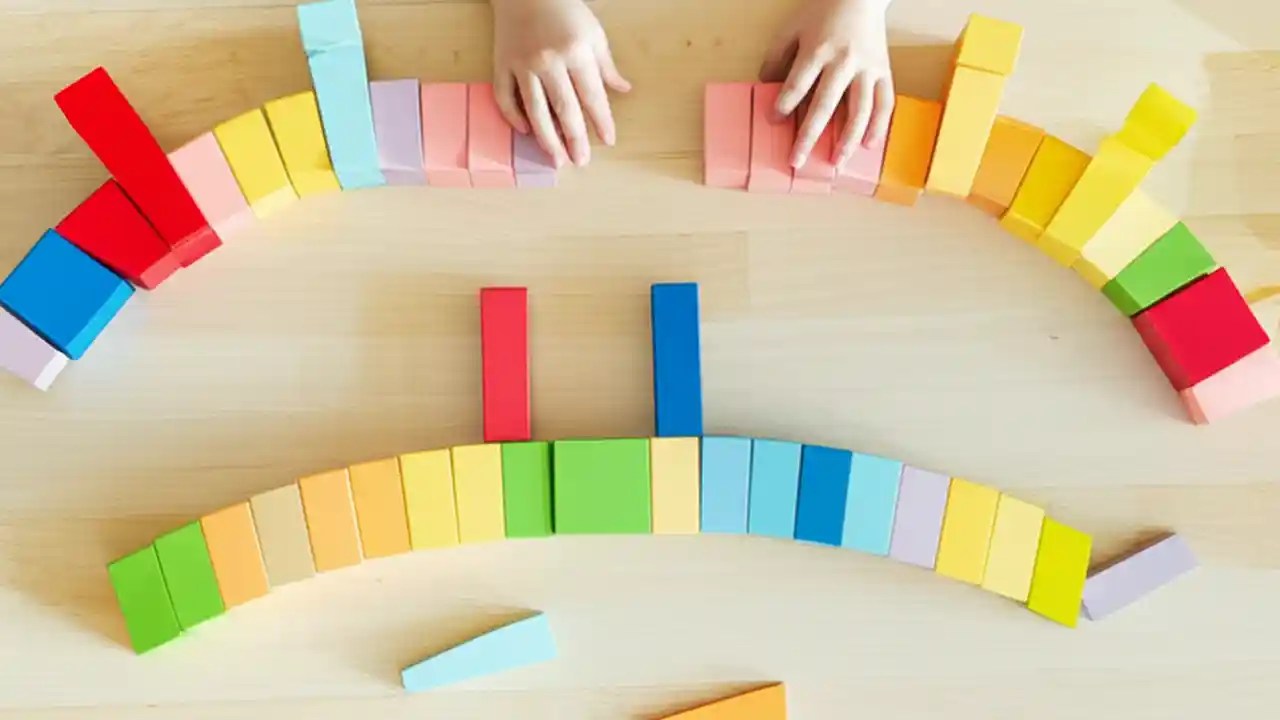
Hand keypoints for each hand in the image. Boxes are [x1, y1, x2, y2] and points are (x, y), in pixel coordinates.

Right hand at [490, 0, 631, 167]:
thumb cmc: (564, 10)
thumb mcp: (592, 33)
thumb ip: (606, 65)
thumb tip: (623, 89)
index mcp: (575, 51)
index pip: (592, 95)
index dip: (601, 121)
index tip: (608, 140)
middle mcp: (548, 61)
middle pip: (564, 109)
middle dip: (574, 139)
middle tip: (581, 161)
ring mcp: (522, 64)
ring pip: (535, 110)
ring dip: (547, 138)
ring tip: (557, 159)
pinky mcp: (502, 64)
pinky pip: (505, 97)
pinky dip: (513, 116)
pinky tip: (526, 132)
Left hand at [761, 0, 894, 168]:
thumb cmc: (823, 12)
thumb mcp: (792, 27)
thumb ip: (777, 56)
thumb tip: (764, 86)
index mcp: (818, 50)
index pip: (798, 84)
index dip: (784, 104)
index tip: (774, 120)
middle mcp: (844, 62)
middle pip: (825, 105)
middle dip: (809, 136)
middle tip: (796, 161)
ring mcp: (867, 69)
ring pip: (859, 110)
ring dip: (846, 139)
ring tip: (836, 163)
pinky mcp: (884, 72)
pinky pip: (885, 103)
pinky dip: (878, 126)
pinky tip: (868, 145)